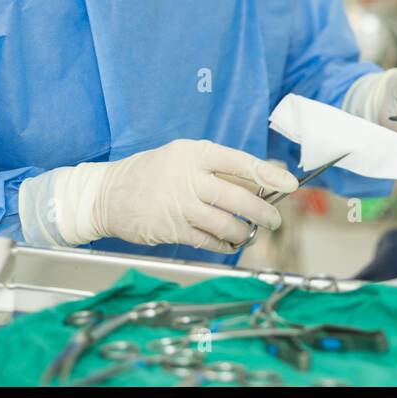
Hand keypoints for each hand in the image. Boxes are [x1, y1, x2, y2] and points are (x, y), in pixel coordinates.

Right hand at [93, 139, 296, 252]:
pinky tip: (229, 243)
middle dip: (264, 212)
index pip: (241, 163)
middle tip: (274, 220)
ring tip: (250, 233)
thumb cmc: (151, 173)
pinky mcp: (172, 229)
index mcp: (195, 153)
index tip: (290, 184)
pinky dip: (224, 244)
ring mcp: (180, 204)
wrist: (106, 194)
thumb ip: (216, 167)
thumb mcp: (182, 156)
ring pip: (227, 223)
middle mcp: (189, 177)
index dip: (269, 174)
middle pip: (239, 198)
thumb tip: (258, 181)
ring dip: (245, 232)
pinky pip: (209, 240)